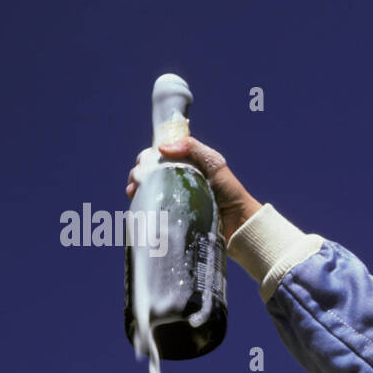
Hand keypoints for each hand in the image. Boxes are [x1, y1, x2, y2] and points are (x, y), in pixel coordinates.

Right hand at [126, 136, 262, 244]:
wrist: (238, 224)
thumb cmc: (230, 192)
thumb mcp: (214, 164)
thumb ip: (193, 149)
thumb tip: (162, 148)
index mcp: (184, 167)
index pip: (158, 158)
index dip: (147, 158)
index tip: (144, 162)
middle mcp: (177, 182)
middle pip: (148, 174)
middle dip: (138, 173)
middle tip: (138, 180)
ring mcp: (174, 200)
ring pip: (147, 191)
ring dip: (136, 188)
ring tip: (134, 191)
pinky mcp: (173, 218)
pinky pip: (152, 210)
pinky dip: (141, 206)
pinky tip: (137, 204)